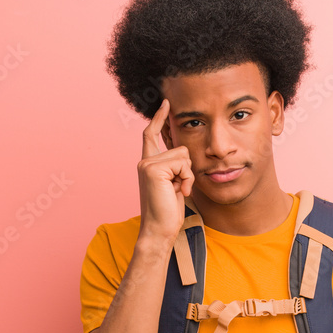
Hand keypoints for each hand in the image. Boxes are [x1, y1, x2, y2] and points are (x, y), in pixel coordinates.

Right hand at [137, 98, 194, 244]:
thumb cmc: (168, 212)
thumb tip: (184, 155)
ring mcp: (147, 164)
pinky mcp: (152, 169)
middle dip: (188, 169)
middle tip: (178, 189)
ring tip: (177, 191)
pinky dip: (186, 179)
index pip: (151, 135)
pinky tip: (177, 192)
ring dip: (188, 175)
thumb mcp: (174, 184)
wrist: (160, 229)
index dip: (159, 118)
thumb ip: (176, 168)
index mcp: (148, 164)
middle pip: (181, 148)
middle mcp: (144, 161)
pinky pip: (183, 164)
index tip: (166, 103)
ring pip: (183, 155)